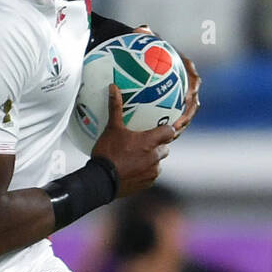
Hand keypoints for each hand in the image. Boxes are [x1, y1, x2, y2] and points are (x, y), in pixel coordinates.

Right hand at [93, 83, 173, 197]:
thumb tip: (113, 87)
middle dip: (159, 146)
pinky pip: (150, 176)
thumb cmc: (108, 153)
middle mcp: (155, 157)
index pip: (170, 131)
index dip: (167, 129)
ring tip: (137, 157)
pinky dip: (144, 172)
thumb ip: (115, 108)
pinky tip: (133, 170)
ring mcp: (152, 172)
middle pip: (165, 148)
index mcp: (150, 141)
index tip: (161, 128)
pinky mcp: (146, 184)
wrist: (101, 181)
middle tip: (146, 143)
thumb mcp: (112, 129)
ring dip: (152, 160)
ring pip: (158, 163)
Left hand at [135, 26, 200, 137]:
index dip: (192, 90)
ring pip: (183, 114)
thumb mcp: (144, 41)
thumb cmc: (145, 50)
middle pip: (192, 103)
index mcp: (184, 70)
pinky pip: (170, 118)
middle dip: (188, 115)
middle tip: (179, 123)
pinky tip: (155, 137)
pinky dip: (165, 128)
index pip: (193, 80)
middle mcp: (185, 86)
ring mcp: (179, 98)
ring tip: (170, 136)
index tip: (188, 97)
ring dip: (179, 126)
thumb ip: (144, 35)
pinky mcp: (171, 107)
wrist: (141, 61)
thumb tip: (142, 28)